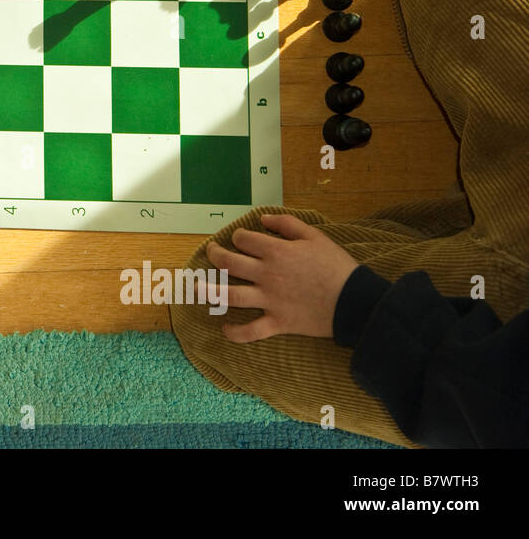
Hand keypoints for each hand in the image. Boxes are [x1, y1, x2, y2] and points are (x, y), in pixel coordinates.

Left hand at [202, 213, 359, 342]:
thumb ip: (287, 224)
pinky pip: (252, 331)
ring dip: (209, 292)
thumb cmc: (336, 266)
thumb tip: (263, 219)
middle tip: (210, 253)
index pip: (243, 240)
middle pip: (228, 264)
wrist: (355, 300)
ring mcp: (269, 300)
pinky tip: (224, 329)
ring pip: (230, 296)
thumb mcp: (315, 236)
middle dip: (214, 256)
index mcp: (276, 252)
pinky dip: (236, 333)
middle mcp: (267, 275)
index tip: (239, 239)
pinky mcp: (278, 322)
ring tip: (197, 288)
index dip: (238, 237)